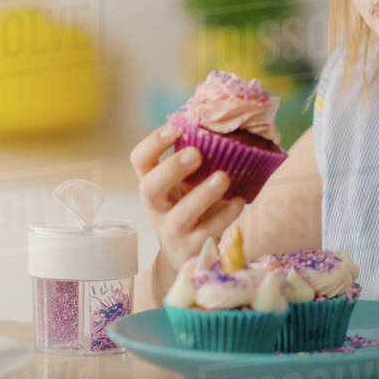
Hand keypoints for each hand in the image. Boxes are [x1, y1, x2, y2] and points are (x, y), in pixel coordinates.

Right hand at [129, 124, 244, 274]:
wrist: (186, 254)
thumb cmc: (190, 207)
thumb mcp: (186, 184)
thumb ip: (196, 162)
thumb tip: (223, 124)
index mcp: (153, 184)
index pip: (140, 161)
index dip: (153, 143)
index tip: (175, 128)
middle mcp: (157, 207)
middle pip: (149, 188)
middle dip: (171, 169)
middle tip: (195, 153)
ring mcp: (172, 231)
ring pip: (181, 215)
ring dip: (202, 194)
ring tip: (224, 177)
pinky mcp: (191, 250)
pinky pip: (207, 233)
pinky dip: (224, 216)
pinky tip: (238, 201)